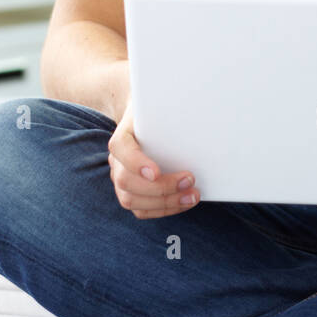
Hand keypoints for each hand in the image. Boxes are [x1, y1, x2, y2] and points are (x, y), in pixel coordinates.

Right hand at [107, 96, 201, 219]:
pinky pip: (142, 209)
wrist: (147, 120)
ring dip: (165, 203)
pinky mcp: (131, 193)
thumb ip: (171, 110)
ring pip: (132, 200)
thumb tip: (199, 116)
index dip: (136, 163)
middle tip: (190, 180)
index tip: (156, 172)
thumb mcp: (161, 106)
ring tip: (192, 195)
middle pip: (126, 181)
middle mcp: (116, 160)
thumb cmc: (157, 114)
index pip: (120, 148)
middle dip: (160, 187)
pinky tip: (184, 201)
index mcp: (122, 135)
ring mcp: (121, 178)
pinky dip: (165, 209)